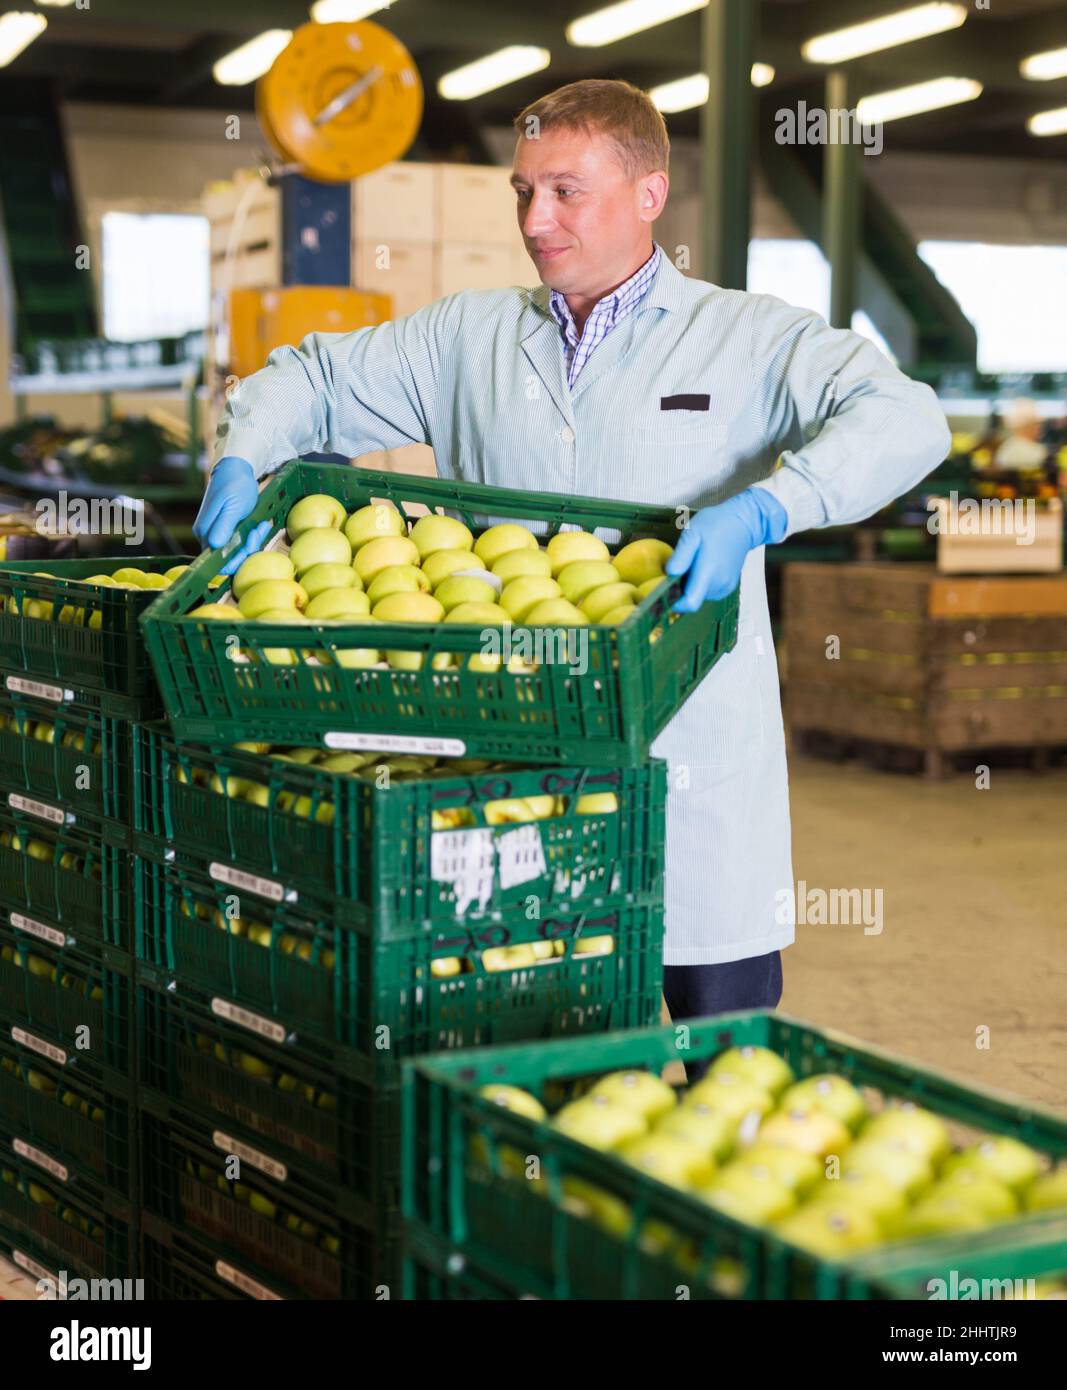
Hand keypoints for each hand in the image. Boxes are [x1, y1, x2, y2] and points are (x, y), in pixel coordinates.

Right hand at [193, 456, 268, 574]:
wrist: (236, 469)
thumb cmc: (234, 484)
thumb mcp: (233, 506)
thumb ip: (224, 526)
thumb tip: (215, 545)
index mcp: (206, 532)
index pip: (219, 562)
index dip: (237, 559)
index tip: (251, 543)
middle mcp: (208, 536)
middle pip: (229, 558)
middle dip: (248, 548)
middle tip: (260, 530)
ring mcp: (217, 533)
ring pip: (237, 550)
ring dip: (253, 541)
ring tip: (262, 525)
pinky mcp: (227, 529)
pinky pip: (240, 541)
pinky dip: (252, 536)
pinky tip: (260, 524)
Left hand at [666, 487, 787, 611]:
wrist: (743, 523)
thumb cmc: (718, 525)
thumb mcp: (693, 533)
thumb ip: (681, 555)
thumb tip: (670, 573)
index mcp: (709, 572)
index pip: (690, 603)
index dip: (675, 603)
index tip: (667, 592)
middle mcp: (719, 584)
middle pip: (692, 599)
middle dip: (681, 587)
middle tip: (683, 565)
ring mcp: (725, 587)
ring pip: (699, 595)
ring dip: (691, 584)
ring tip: (695, 562)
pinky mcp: (727, 586)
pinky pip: (707, 591)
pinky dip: (700, 583)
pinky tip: (703, 566)